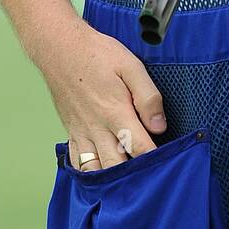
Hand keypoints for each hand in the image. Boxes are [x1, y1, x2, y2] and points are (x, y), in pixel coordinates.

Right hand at [31, 13, 166, 170]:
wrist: (60, 48)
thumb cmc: (97, 54)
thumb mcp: (131, 66)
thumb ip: (148, 97)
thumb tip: (159, 126)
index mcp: (116, 112)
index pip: (140, 148)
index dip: (155, 159)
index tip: (168, 164)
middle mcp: (97, 127)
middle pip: (117, 166)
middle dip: (134, 175)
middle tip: (151, 177)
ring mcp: (81, 132)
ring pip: (95, 170)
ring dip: (111, 178)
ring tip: (127, 180)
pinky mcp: (71, 131)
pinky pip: (77, 162)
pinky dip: (89, 172)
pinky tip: (101, 173)